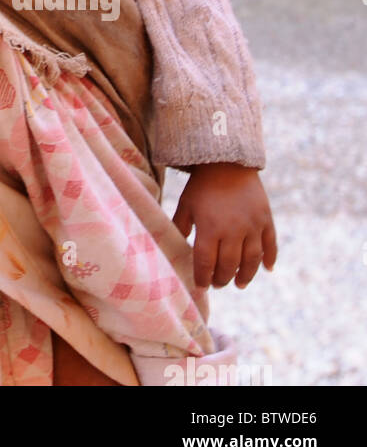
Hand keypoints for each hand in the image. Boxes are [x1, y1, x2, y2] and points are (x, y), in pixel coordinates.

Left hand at [173, 163, 277, 289]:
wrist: (227, 161)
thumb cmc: (202, 185)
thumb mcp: (186, 204)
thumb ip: (180, 227)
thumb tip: (175, 248)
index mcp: (209, 227)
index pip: (205, 262)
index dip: (202, 277)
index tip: (201, 286)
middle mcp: (233, 230)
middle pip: (229, 265)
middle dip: (222, 279)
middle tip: (218, 284)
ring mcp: (252, 226)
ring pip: (251, 260)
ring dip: (246, 276)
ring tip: (238, 284)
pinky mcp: (266, 219)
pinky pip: (271, 245)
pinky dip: (270, 259)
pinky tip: (267, 269)